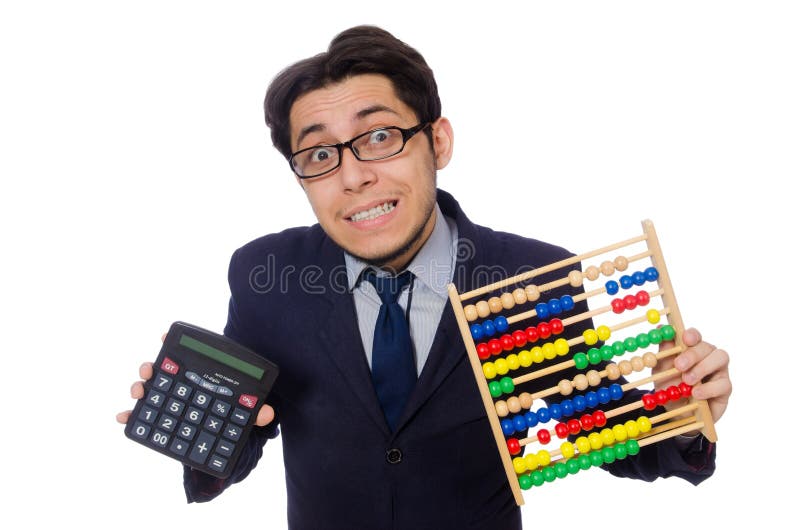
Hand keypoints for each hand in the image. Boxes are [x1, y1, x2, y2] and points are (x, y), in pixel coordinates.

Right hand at [116, 335, 275, 426]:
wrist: (219, 439)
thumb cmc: (230, 416)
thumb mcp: (245, 414)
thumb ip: (255, 412)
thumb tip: (266, 414)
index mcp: (199, 374)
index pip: (186, 354)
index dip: (173, 342)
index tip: (164, 335)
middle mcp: (179, 383)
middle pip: (161, 369)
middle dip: (151, 366)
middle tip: (150, 370)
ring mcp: (166, 400)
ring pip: (148, 388)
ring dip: (140, 386)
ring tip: (140, 391)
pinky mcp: (158, 418)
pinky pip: (140, 415)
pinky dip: (130, 415)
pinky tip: (122, 417)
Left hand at [656, 327, 730, 423]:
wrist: (675, 412)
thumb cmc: (669, 385)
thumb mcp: (661, 369)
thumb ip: (663, 352)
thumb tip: (660, 329)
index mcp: (691, 348)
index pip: (695, 336)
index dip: (692, 335)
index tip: (685, 338)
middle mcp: (707, 356)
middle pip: (707, 346)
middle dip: (693, 354)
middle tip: (679, 366)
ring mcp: (719, 371)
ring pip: (721, 358)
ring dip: (703, 368)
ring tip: (687, 381)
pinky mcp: (725, 388)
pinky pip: (723, 384)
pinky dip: (708, 389)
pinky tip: (696, 394)